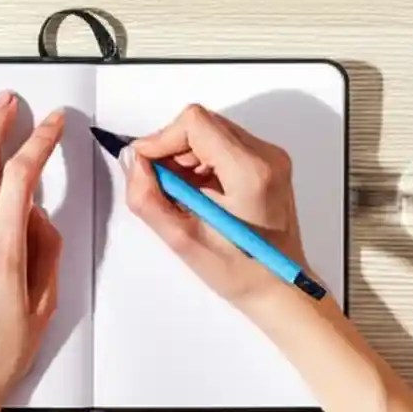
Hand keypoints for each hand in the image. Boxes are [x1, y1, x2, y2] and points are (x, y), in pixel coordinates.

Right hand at [124, 104, 311, 312]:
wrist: (280, 287)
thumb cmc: (242, 272)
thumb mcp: (183, 239)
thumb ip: (148, 197)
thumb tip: (132, 162)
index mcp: (250, 173)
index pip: (195, 123)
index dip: (162, 139)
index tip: (145, 163)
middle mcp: (266, 156)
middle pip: (203, 124)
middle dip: (173, 150)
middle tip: (163, 186)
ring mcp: (271, 158)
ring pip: (212, 132)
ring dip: (187, 158)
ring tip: (184, 196)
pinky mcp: (268, 164)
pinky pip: (224, 145)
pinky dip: (203, 163)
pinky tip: (201, 194)